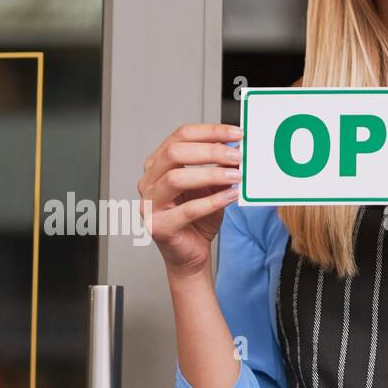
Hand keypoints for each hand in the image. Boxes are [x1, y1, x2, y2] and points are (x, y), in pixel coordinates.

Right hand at [138, 123, 243, 278]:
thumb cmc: (197, 220)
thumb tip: (237, 152)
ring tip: (236, 176)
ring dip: (211, 174)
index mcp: (158, 164)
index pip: (181, 136)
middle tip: (237, 156)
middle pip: (175, 153)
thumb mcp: (212, 188)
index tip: (236, 133)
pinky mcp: (159, 226)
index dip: (210, 132)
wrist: (190, 256)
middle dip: (210, 151)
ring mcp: (150, 203)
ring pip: (176, 178)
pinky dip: (212, 201)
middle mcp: (149, 181)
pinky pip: (187, 210)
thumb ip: (219, 170)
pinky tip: (231, 196)